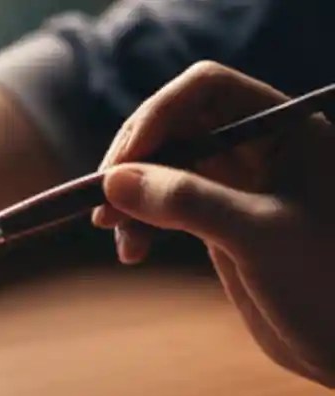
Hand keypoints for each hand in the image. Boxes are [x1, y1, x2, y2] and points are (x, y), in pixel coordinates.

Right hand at [94, 61, 334, 386]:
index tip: (119, 166)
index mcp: (286, 130)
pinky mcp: (220, 220)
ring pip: (162, 165)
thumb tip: (114, 181)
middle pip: (175, 123)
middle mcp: (260, 147)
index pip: (206, 89)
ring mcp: (238, 184)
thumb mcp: (259, 238)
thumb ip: (189, 203)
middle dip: (133, 161)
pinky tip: (132, 252)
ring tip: (116, 237)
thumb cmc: (328, 287)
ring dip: (129, 196)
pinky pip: (165, 203)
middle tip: (103, 206)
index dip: (156, 116)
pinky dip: (139, 221)